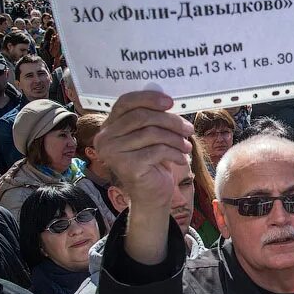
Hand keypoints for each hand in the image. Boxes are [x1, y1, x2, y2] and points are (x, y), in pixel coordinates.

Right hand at [95, 91, 192, 209]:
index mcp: (108, 126)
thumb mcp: (151, 136)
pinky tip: (181, 159)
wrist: (151, 195)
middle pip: (142, 117)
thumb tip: (168, 101)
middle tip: (188, 129)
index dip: (148, 98)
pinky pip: (157, 150)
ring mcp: (113, 153)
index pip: (125, 102)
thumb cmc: (152, 162)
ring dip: (175, 139)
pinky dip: (174, 153)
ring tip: (187, 146)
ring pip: (152, 133)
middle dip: (170, 121)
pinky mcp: (126, 166)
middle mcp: (105, 138)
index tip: (170, 102)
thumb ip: (152, 118)